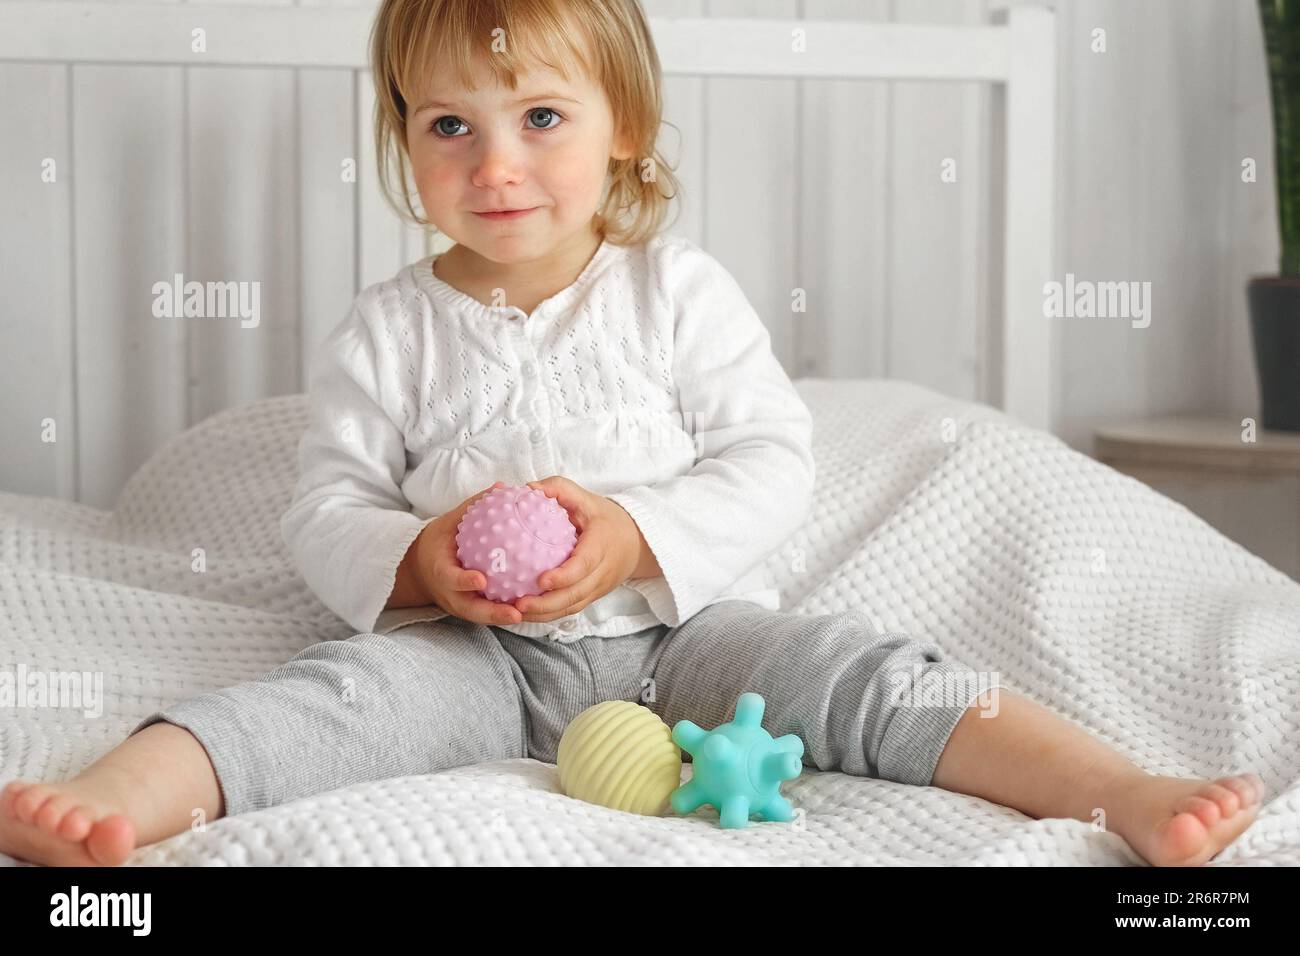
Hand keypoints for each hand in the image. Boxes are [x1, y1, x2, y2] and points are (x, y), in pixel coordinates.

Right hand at [414, 481, 523, 626]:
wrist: (420, 567)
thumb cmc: (439, 541)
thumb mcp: (450, 521)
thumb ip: (473, 506)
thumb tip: (501, 487)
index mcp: (439, 570)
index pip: (450, 578)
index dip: (464, 581)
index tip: (481, 580)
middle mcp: (448, 593)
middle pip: (469, 609)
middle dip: (492, 613)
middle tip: (515, 613)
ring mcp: (458, 605)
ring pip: (480, 616)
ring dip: (501, 618)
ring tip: (525, 614)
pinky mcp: (468, 610)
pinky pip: (486, 612)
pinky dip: (503, 612)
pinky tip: (528, 607)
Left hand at [512, 476, 651, 623]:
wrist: (637, 543)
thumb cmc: (606, 519)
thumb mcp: (587, 498)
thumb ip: (560, 489)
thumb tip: (528, 488)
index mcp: (601, 545)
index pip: (584, 565)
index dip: (564, 576)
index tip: (541, 580)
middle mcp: (602, 571)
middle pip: (576, 594)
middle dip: (547, 604)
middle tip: (519, 604)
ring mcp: (598, 587)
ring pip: (572, 606)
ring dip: (545, 613)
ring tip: (517, 612)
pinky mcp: (592, 596)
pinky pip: (571, 609)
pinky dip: (549, 614)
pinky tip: (526, 614)